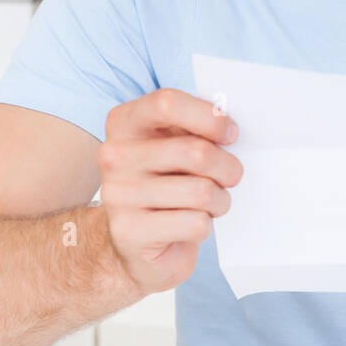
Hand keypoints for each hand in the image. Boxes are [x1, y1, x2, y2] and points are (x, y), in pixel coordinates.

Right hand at [97, 88, 242, 293]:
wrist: (133, 242)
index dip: (209, 118)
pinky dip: (205, 225)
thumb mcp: (173, 146)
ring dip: (219, 200)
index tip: (230, 134)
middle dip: (227, 167)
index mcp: (123, 123)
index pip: (167, 103)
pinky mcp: (130, 232)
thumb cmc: (165, 184)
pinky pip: (195, 223)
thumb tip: (228, 125)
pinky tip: (190, 224)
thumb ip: (193, 128)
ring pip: (201, 191)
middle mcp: (114, 156)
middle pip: (195, 152)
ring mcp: (118, 195)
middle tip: (231, 176)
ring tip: (210, 203)